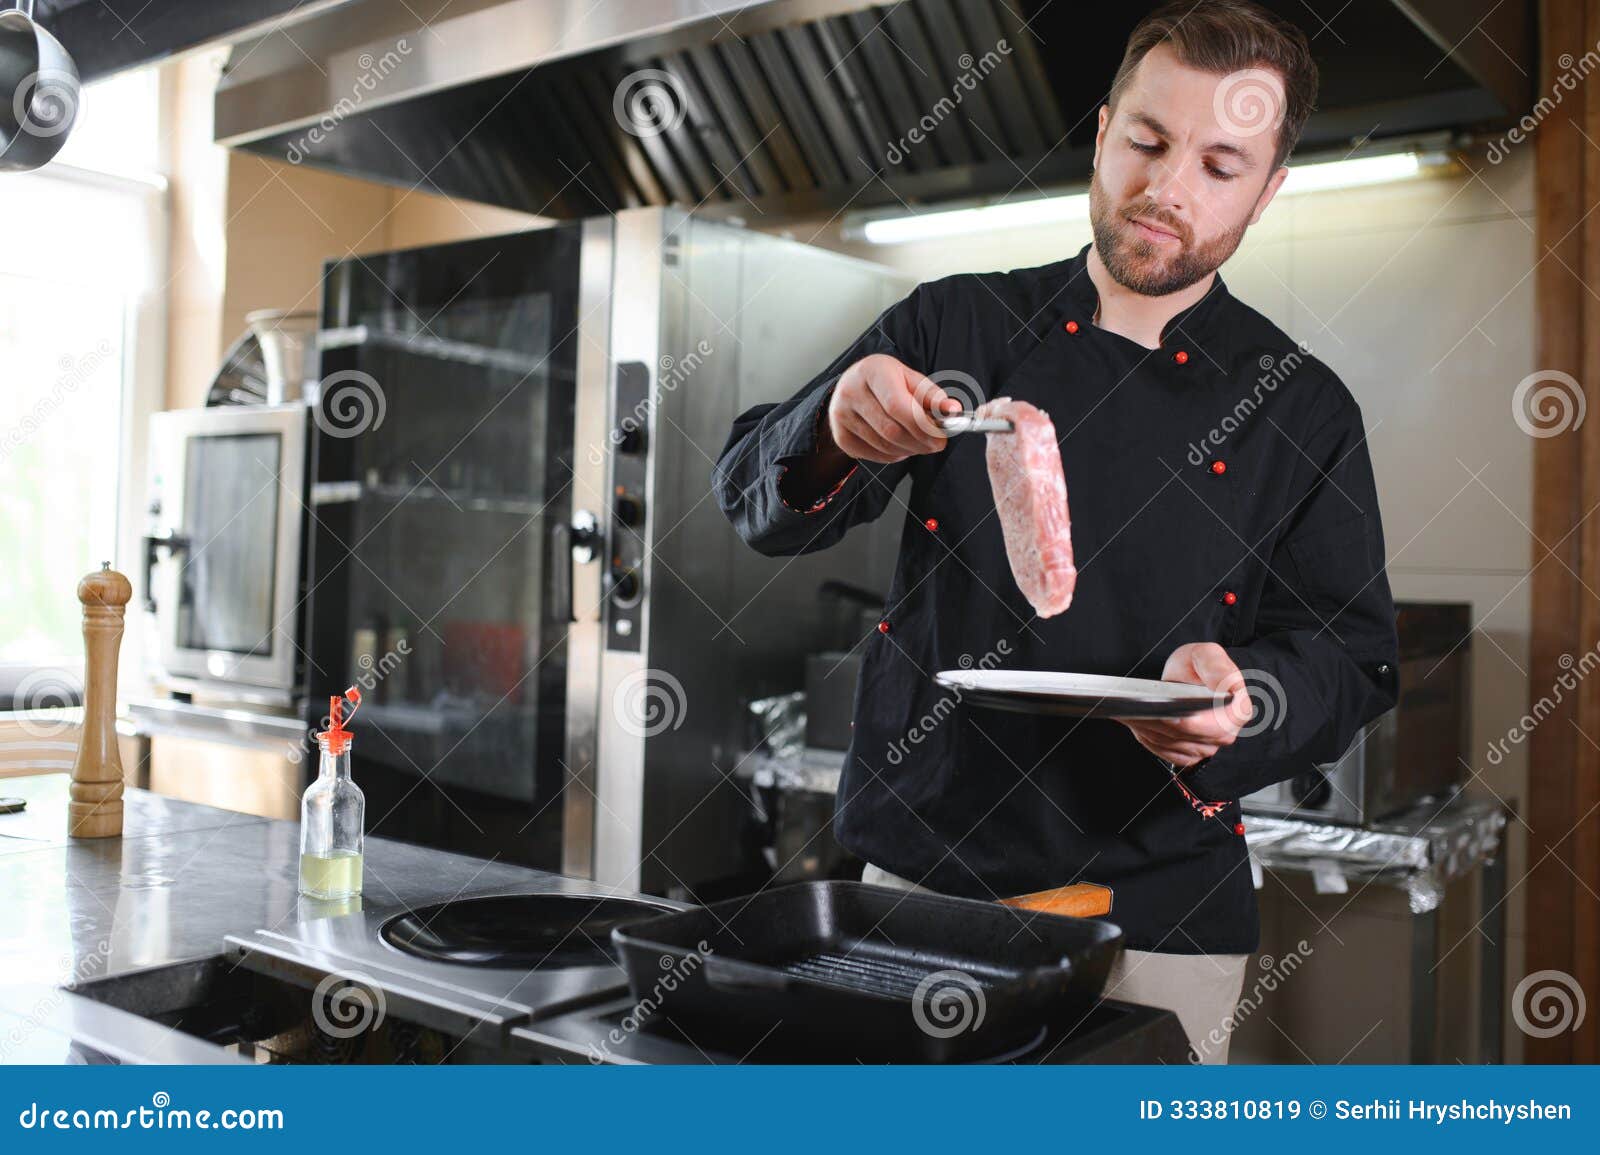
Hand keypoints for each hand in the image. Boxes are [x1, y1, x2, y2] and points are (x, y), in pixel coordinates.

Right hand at [824, 354, 961, 463]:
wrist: (854, 383)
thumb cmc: (886, 380)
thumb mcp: (910, 378)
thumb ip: (931, 395)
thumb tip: (952, 410)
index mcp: (872, 371)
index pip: (897, 405)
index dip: (922, 426)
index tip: (940, 436)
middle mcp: (851, 392)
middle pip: (891, 430)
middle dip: (919, 442)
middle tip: (936, 444)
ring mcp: (841, 416)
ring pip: (883, 446)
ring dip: (908, 450)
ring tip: (919, 443)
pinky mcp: (840, 436)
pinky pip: (873, 455)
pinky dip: (893, 456)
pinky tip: (900, 446)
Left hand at [1115, 643, 1254, 767]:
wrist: (1191, 679)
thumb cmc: (1200, 666)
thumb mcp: (1208, 654)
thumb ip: (1217, 667)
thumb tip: (1227, 687)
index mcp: (1237, 711)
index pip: (1211, 724)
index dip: (1186, 721)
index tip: (1166, 714)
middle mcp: (1224, 734)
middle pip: (1184, 735)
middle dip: (1158, 722)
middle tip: (1134, 710)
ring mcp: (1205, 746)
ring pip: (1170, 743)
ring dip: (1148, 729)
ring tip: (1128, 712)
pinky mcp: (1187, 753)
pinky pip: (1163, 750)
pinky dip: (1146, 736)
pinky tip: (1134, 722)